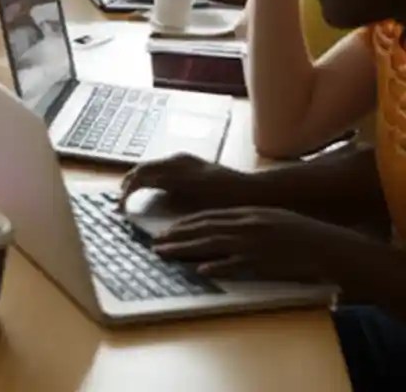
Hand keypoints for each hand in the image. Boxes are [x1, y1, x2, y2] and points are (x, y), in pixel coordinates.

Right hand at [120, 153, 256, 209]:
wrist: (259, 191)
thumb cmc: (231, 203)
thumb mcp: (198, 207)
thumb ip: (169, 203)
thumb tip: (146, 207)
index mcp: (176, 171)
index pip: (139, 178)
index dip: (126, 194)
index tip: (121, 209)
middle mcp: (178, 161)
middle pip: (142, 169)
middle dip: (129, 184)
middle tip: (121, 202)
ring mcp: (185, 160)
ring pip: (152, 166)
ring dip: (140, 179)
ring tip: (134, 195)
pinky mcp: (192, 162)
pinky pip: (163, 166)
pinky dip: (153, 176)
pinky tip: (155, 189)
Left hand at [152, 206, 362, 280]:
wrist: (328, 245)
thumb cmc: (301, 234)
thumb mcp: (269, 219)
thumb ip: (245, 222)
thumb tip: (222, 228)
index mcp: (248, 213)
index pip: (208, 217)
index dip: (185, 224)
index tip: (167, 230)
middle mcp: (247, 225)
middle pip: (204, 229)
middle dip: (176, 235)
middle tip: (155, 242)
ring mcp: (254, 243)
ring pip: (211, 244)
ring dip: (184, 249)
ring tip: (164, 253)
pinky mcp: (264, 262)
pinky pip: (236, 266)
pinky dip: (218, 267)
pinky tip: (200, 270)